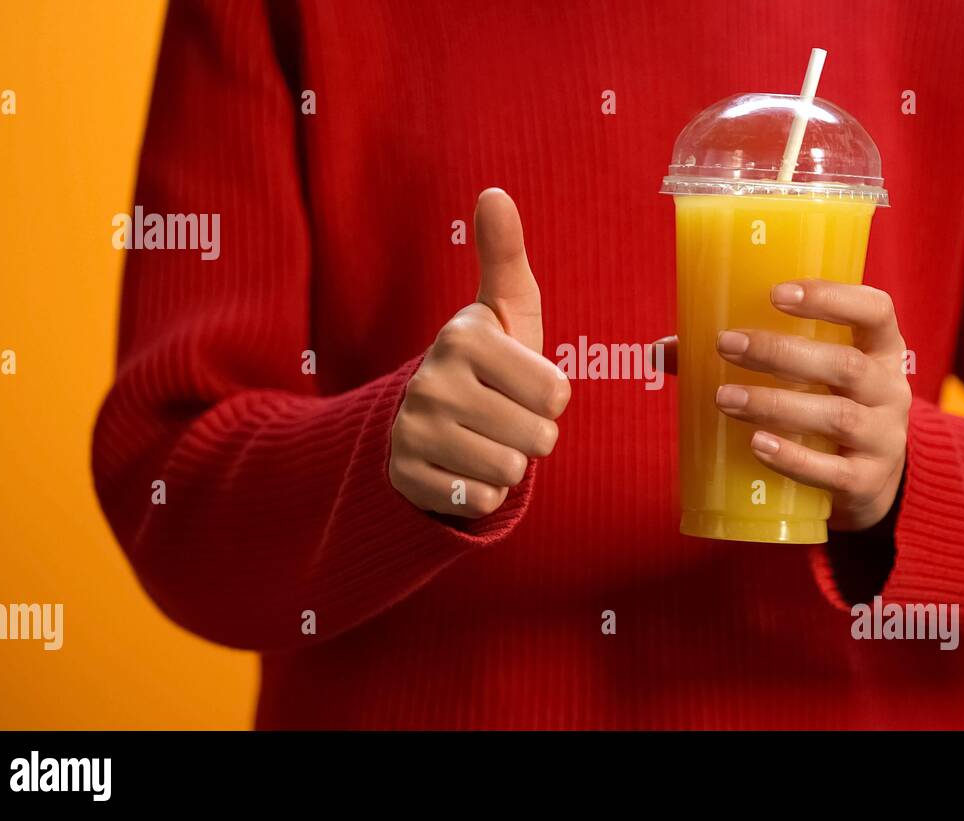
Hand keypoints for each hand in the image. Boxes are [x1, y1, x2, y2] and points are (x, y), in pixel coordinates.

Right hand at [389, 188, 569, 518]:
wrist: (422, 420)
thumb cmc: (486, 362)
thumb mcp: (501, 310)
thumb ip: (504, 254)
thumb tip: (494, 191)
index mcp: (463, 337)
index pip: (556, 393)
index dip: (550, 396)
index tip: (518, 382)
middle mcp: (431, 382)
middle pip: (539, 438)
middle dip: (532, 434)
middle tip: (501, 415)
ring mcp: (414, 432)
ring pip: (511, 472)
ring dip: (509, 464)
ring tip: (484, 438)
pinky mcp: (408, 477)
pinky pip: (482, 502)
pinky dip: (483, 493)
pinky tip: (463, 466)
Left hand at [714, 280, 910, 530]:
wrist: (869, 482)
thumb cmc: (826, 406)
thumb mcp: (810, 375)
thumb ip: (746, 355)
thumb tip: (661, 350)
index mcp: (880, 349)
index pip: (874, 309)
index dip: (832, 296)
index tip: (777, 292)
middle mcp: (889, 390)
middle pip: (845, 364)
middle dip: (782, 353)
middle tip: (726, 344)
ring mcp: (883, 439)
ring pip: (836, 417)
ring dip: (776, 404)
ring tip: (725, 399)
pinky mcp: (866, 483)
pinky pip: (833, 472)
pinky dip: (793, 458)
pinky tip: (757, 444)